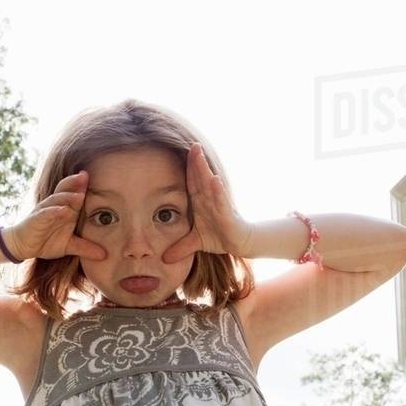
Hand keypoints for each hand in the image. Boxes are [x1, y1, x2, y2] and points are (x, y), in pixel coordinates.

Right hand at [6, 171, 107, 261]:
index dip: (84, 186)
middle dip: (75, 183)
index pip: (75, 194)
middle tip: (86, 176)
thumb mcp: (69, 246)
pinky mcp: (36, 219)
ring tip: (79, 195)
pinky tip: (62, 210)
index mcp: (66, 209)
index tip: (98, 180)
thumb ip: (86, 248)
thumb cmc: (47, 241)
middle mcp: (56, 206)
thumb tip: (105, 255)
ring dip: (67, 196)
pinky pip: (46, 213)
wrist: (24, 246)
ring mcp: (46, 211)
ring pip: (56, 199)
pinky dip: (54, 211)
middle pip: (65, 190)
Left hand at [162, 143, 254, 263]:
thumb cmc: (219, 236)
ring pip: (210, 185)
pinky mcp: (227, 214)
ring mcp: (219, 205)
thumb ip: (181, 247)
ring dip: (204, 170)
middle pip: (200, 177)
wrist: (240, 243)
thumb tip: (164, 259)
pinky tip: (215, 180)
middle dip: (196, 161)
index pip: (192, 182)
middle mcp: (209, 199)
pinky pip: (221, 200)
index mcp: (201, 202)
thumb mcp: (195, 243)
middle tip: (192, 145)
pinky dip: (218, 190)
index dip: (186, 168)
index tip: (178, 153)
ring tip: (199, 155)